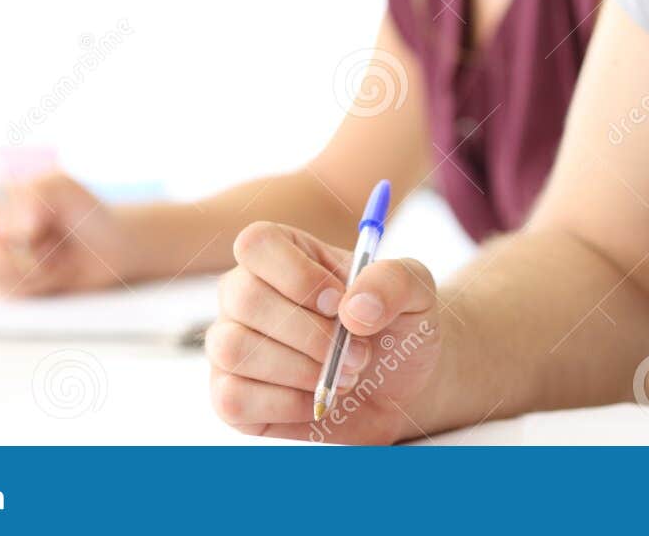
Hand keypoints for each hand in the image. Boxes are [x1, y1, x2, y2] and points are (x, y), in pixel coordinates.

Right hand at [0, 171, 130, 295]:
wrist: (108, 250)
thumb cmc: (80, 212)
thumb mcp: (63, 189)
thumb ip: (33, 196)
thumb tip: (6, 228)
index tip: (14, 223)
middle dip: (15, 250)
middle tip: (50, 243)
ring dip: (30, 268)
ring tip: (55, 257)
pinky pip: (5, 295)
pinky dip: (35, 286)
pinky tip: (53, 275)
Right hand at [207, 221, 440, 442]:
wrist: (401, 385)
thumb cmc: (397, 326)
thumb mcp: (416, 290)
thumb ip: (393, 281)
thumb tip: (352, 308)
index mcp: (284, 253)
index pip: (256, 243)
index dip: (298, 275)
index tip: (341, 304)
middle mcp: (246, 293)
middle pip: (244, 298)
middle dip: (311, 334)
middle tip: (359, 353)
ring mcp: (232, 343)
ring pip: (234, 349)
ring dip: (301, 370)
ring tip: (344, 376)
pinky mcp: (232, 395)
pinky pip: (233, 398)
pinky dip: (285, 405)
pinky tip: (316, 400)